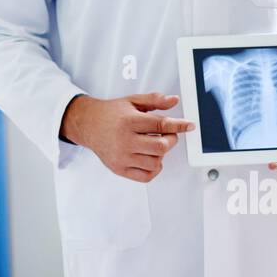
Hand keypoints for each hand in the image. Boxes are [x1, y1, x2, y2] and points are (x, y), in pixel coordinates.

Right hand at [61, 92, 193, 182]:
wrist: (87, 124)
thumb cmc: (111, 114)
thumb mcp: (132, 101)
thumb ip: (154, 100)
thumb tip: (174, 101)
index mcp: (129, 121)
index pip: (161, 125)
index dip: (179, 125)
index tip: (189, 125)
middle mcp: (125, 140)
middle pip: (161, 146)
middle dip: (171, 140)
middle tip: (168, 135)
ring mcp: (122, 157)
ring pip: (156, 162)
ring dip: (162, 154)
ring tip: (155, 145)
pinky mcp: (119, 169)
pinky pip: (146, 176)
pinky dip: (154, 168)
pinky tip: (150, 158)